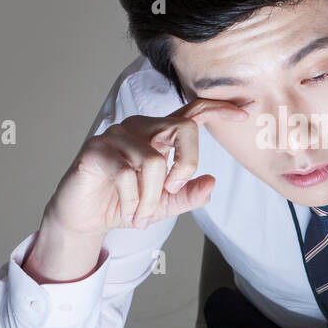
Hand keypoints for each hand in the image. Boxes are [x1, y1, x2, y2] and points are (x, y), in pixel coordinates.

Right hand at [44, 98, 248, 237]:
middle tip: (174, 191)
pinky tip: (128, 211)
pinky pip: (126, 174)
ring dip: (152, 197)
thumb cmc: (122, 203)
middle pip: (182, 128)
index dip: (219, 108)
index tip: (244, 113)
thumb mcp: (163, 205)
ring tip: (143, 214)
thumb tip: (212, 183)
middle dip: (186, 165)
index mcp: (158, 134)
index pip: (193, 112)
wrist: (83, 219)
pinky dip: (133, 201)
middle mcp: (139, 127)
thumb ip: (188, 195)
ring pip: (153, 161)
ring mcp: (117, 135)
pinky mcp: (96, 150)